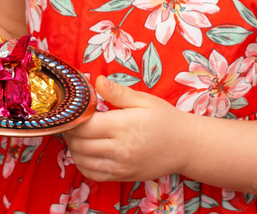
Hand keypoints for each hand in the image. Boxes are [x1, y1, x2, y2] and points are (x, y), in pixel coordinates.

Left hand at [62, 76, 192, 181]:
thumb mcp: (143, 100)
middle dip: (70, 132)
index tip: (73, 110)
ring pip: (82, 161)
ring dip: (74, 148)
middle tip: (73, 121)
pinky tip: (85, 152)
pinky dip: (82, 164)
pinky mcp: (123, 176)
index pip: (84, 126)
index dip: (73, 119)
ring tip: (78, 135)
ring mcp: (121, 166)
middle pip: (79, 144)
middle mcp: (120, 149)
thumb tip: (97, 81)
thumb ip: (118, 92)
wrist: (185, 146)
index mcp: (123, 126)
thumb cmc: (164, 119)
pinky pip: (93, 174)